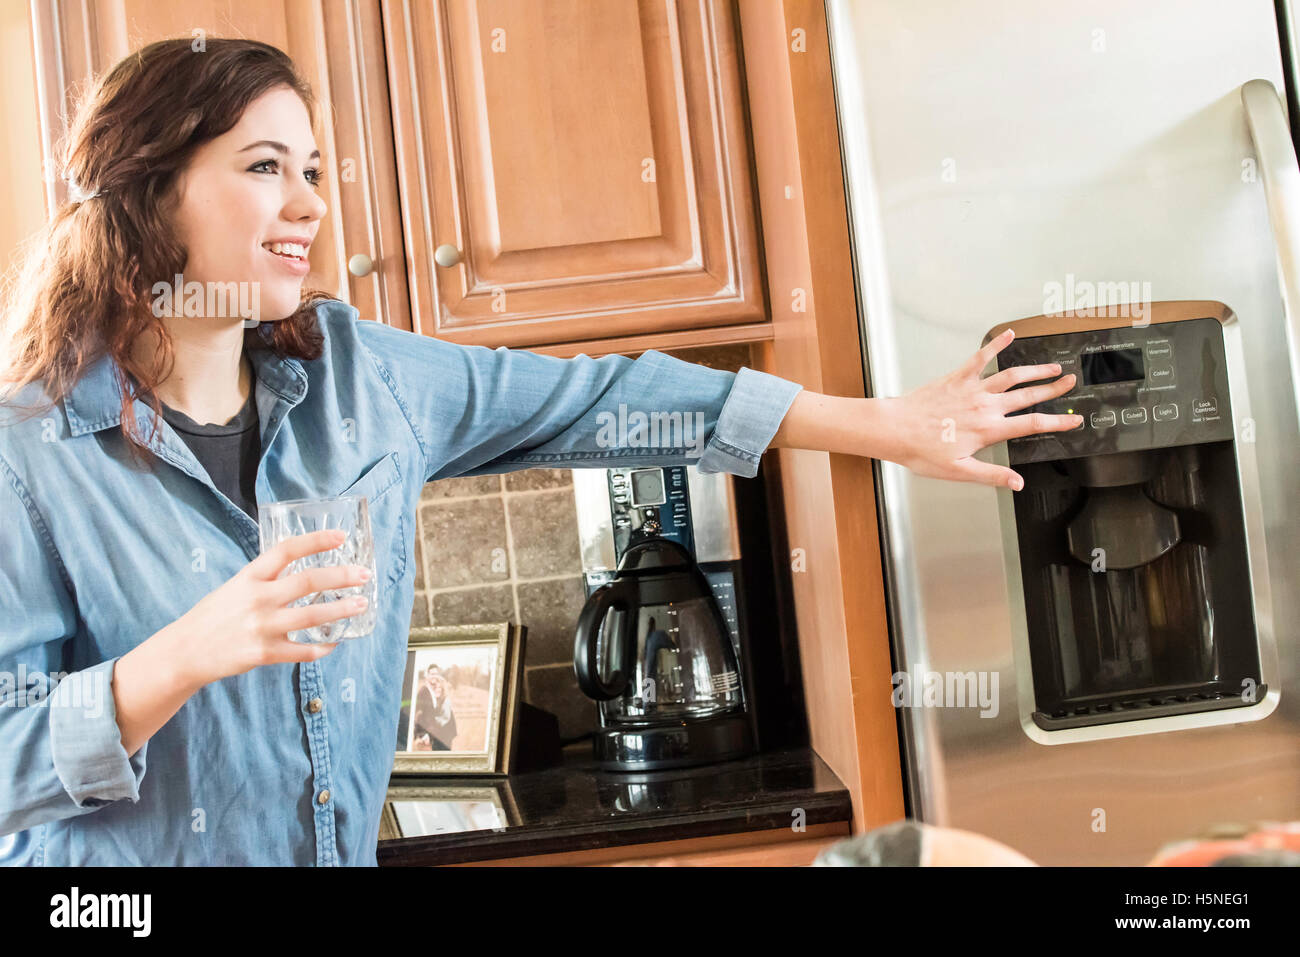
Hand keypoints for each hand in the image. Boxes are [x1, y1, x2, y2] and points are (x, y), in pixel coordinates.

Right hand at [167, 528, 371, 688]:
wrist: (185, 651)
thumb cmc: (214, 615)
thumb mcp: (235, 586)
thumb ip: (265, 578)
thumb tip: (300, 567)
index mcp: (250, 576)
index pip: (286, 550)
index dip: (316, 540)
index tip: (340, 536)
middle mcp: (257, 598)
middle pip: (308, 582)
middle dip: (341, 576)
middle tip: (364, 574)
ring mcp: (261, 627)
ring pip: (312, 616)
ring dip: (341, 610)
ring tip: (361, 604)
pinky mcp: (263, 653)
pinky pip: (302, 651)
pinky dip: (322, 647)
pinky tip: (334, 641)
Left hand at [877, 328, 1081, 489]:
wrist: (895, 429)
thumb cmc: (922, 450)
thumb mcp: (959, 471)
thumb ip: (992, 475)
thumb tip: (1017, 483)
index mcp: (989, 430)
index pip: (1033, 425)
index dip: (1058, 422)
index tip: (1074, 420)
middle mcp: (985, 406)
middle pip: (1028, 395)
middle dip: (1053, 389)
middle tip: (1071, 382)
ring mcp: (972, 389)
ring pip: (1011, 375)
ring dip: (1034, 370)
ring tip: (1052, 366)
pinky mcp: (957, 377)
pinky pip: (981, 357)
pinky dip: (996, 345)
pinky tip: (1008, 335)